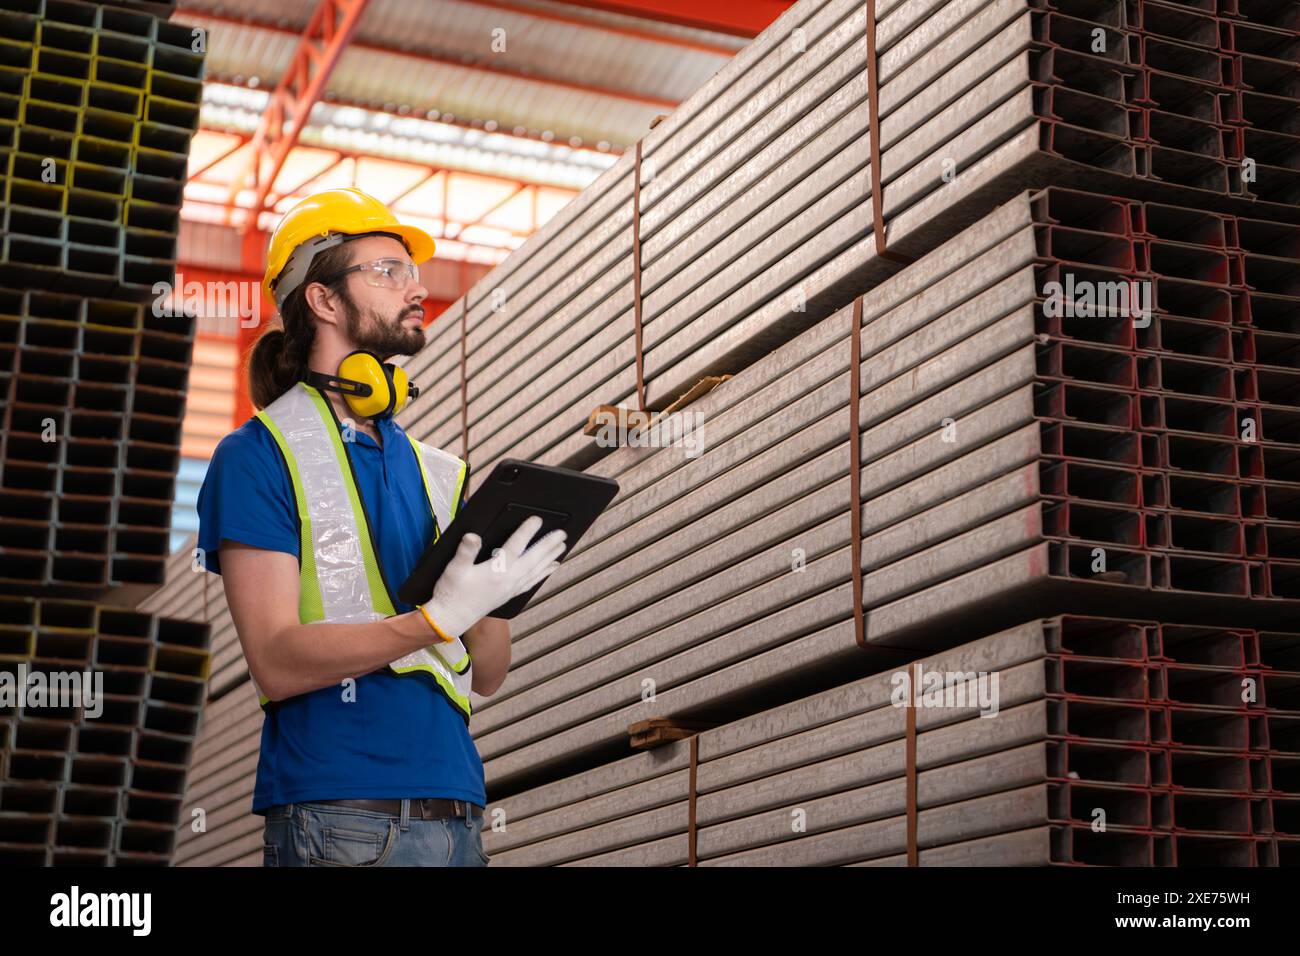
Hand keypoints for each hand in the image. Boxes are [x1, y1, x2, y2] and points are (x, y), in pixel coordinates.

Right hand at [420, 515, 565, 639]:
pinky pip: (531, 582)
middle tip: (562, 533)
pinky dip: (543, 574)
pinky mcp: (509, 595)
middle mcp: (508, 580)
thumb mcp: (454, 569)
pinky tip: (550, 568)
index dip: (527, 532)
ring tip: (561, 547)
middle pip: (533, 559)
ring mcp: (510, 589)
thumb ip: (465, 551)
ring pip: (536, 571)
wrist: (451, 619)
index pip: (515, 547)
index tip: (537, 519)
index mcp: (495, 572)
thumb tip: (472, 535)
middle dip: (548, 545)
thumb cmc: (451, 593)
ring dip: (550, 558)